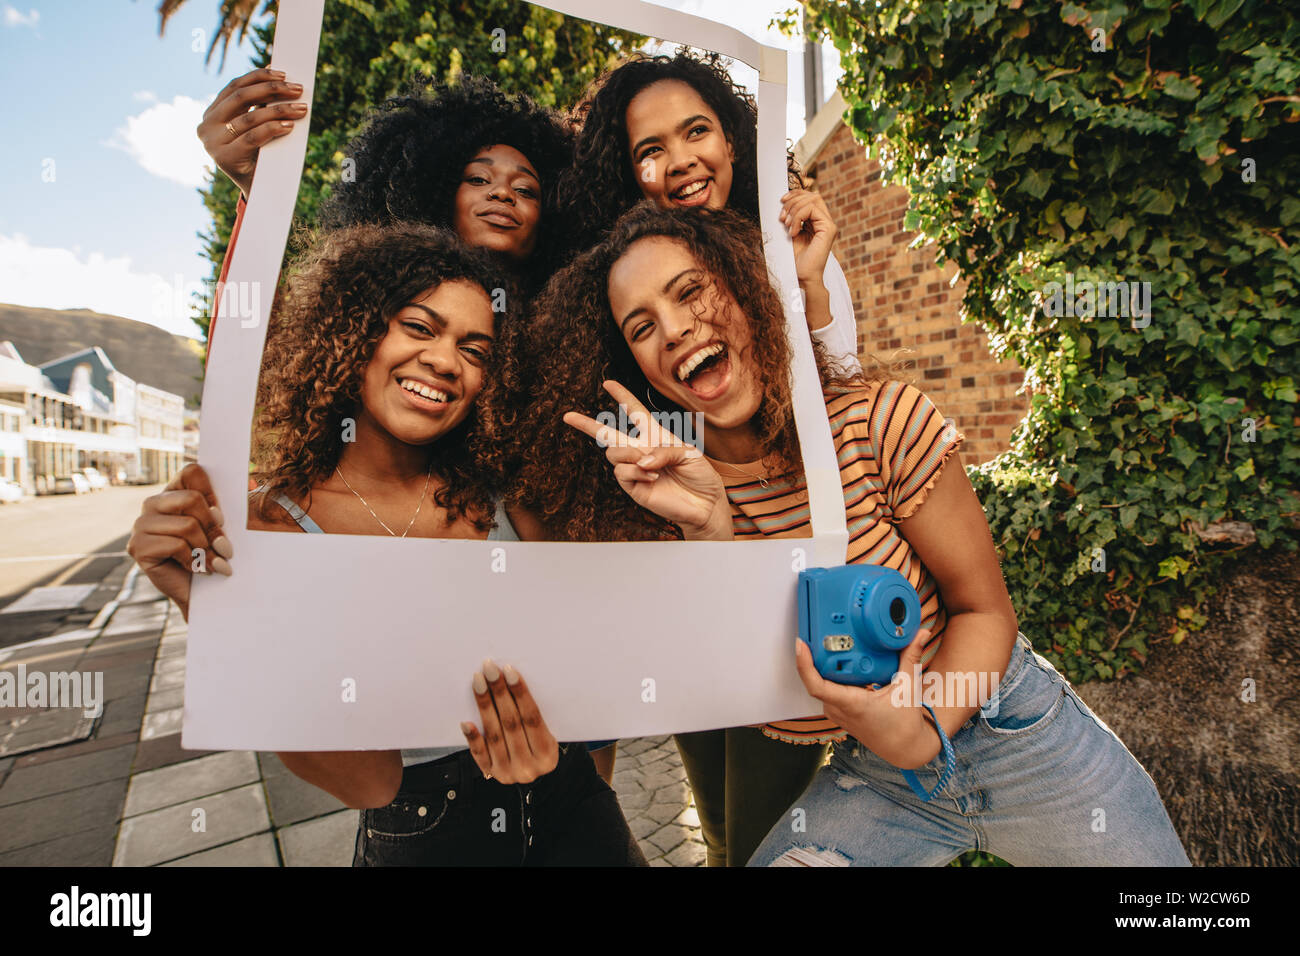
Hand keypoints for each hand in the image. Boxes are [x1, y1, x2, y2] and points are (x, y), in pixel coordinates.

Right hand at [126, 464, 230, 619]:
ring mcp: (141, 525)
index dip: (212, 492)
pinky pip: (176, 545)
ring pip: (186, 525)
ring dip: (207, 548)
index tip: (223, 516)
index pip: (192, 472)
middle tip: (225, 547)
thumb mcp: (217, 527)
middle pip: (191, 499)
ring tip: (215, 562)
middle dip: (214, 527)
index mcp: (172, 493)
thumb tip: (238, 491)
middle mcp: (152, 504)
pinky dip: (194, 560)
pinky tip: (198, 569)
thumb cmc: (211, 557)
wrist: (200, 595)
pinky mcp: (138, 547)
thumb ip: (218, 508)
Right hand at [198, 68, 307, 196]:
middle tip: (297, 89)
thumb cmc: (259, 156)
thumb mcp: (254, 128)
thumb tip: (282, 81)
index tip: (283, 73)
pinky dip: (273, 128)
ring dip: (279, 110)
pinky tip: (289, 126)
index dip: (258, 77)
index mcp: (211, 114)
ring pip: (249, 117)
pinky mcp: (224, 157)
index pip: (234, 87)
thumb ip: (258, 108)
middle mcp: (206, 125)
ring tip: (300, 108)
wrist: (257, 191)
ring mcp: (212, 142)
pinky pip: (253, 137)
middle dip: (272, 89)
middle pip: (240, 96)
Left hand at [461, 660, 558, 784]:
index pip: (532, 718)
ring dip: (485, 705)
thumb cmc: (538, 746)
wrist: (530, 775)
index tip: (509, 671)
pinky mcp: (491, 774)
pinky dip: (473, 736)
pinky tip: (466, 721)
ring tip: (478, 682)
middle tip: (490, 669)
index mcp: (547, 754)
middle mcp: (528, 766)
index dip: (520, 693)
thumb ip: (533, 718)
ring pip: (494, 734)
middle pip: (511, 723)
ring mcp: (508, 772)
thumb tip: (511, 682)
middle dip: (499, 692)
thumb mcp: (546, 736)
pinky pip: (479, 754)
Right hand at [562, 380, 732, 539]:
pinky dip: (636, 472)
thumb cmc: (699, 475)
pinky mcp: (633, 487)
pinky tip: (652, 477)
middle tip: (567, 416)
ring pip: (613, 453)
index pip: (635, 412)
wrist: (704, 503)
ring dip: (629, 455)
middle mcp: (641, 450)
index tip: (609, 383)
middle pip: (607, 434)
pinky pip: (621, 473)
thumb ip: (663, 451)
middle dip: (586, 424)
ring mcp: (635, 469)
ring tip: (648, 464)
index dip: (623, 396)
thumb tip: (640, 460)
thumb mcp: (688, 453)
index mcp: (655, 435)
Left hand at [779, 187, 837, 285]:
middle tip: (782, 217)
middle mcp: (825, 221)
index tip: (781, 201)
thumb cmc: (794, 260)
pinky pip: (812, 209)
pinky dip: (798, 217)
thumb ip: (791, 217)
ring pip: (813, 200)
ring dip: (794, 209)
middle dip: (793, 201)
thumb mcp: (790, 232)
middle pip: (812, 195)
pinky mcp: (828, 229)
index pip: (810, 197)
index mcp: (817, 221)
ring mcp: (829, 225)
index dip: (796, 194)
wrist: (801, 277)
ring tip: (786, 225)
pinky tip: (793, 232)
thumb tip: (784, 201)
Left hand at [792, 628, 938, 768]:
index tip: (801, 644)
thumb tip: (920, 634)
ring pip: (820, 681)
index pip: (816, 685)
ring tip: (824, 637)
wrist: (904, 749)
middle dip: (814, 652)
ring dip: (821, 661)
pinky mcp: (837, 710)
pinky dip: (830, 671)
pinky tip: (836, 656)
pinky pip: (826, 687)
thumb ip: (911, 657)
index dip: (805, 664)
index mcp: (851, 704)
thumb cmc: (904, 724)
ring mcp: (835, 710)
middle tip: (817, 627)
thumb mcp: (908, 687)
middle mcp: (838, 708)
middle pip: (815, 676)